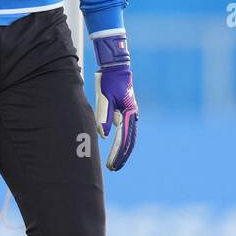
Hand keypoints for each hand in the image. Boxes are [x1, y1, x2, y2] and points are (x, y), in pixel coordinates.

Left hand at [91, 31, 138, 171]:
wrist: (116, 67)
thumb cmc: (109, 81)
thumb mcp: (103, 98)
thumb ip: (103, 116)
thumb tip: (103, 136)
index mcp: (129, 113)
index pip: (124, 138)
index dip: (118, 153)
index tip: (112, 165)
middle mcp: (132, 115)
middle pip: (128, 141)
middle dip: (121, 156)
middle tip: (113, 169)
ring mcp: (130, 114)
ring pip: (128, 137)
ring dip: (121, 150)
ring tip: (114, 163)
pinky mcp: (126, 111)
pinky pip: (124, 130)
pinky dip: (121, 141)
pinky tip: (115, 149)